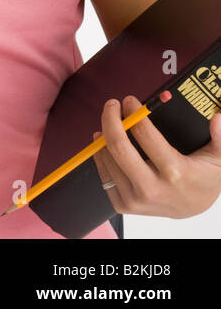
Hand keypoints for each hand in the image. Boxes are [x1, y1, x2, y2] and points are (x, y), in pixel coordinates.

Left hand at [92, 94, 220, 218]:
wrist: (193, 208)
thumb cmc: (203, 178)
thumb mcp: (218, 158)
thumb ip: (220, 138)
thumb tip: (217, 117)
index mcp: (174, 172)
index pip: (144, 134)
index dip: (134, 112)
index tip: (129, 100)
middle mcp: (152, 188)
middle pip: (118, 146)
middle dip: (110, 119)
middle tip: (112, 104)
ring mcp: (136, 199)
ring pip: (107, 159)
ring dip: (103, 135)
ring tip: (109, 122)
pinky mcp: (124, 205)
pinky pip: (104, 176)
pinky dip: (100, 156)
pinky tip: (103, 144)